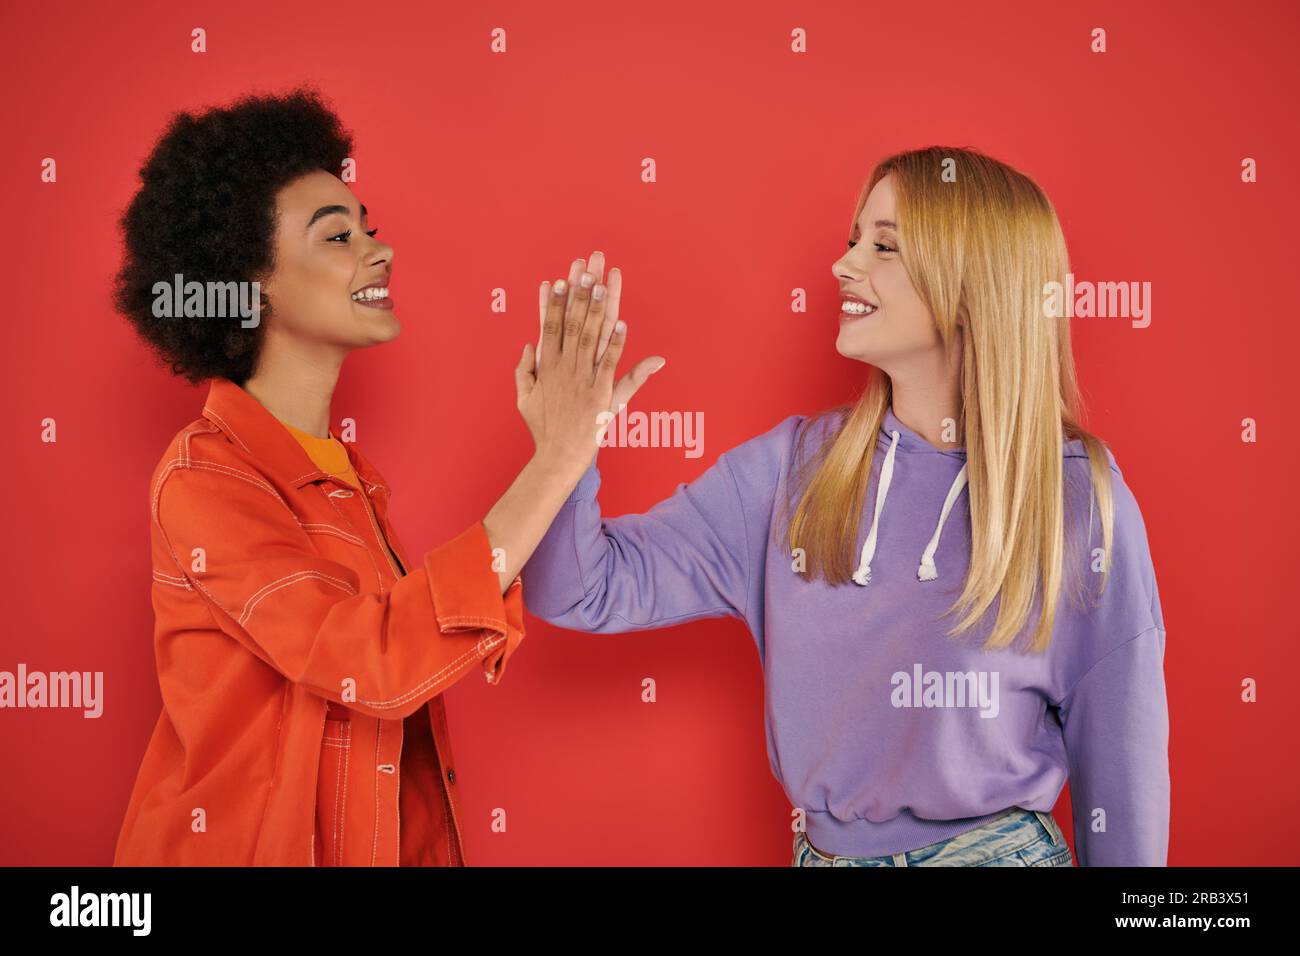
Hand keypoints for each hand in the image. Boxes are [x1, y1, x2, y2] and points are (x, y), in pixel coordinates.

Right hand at [515, 253, 665, 475]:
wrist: (558, 457)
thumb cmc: (542, 429)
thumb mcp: (523, 397)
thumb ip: (523, 369)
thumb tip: (527, 344)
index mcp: (547, 366)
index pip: (551, 324)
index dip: (558, 300)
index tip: (562, 276)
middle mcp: (565, 368)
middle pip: (573, 321)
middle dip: (581, 290)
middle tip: (588, 263)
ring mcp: (583, 379)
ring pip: (591, 336)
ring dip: (598, 308)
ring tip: (603, 282)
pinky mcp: (601, 394)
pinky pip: (610, 365)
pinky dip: (617, 345)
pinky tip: (622, 324)